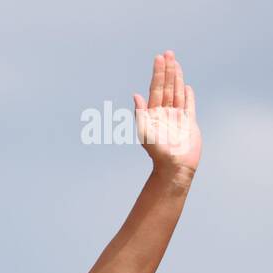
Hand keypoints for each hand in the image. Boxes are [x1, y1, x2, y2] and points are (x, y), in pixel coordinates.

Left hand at [134, 51, 201, 176]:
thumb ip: (140, 113)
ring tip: (176, 62)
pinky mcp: (189, 123)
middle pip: (166, 87)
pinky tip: (186, 87)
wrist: (175, 166)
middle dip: (167, 70)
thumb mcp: (145, 132)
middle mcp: (165, 114)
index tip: (159, 59)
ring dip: (177, 77)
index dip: (158, 74)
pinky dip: (187, 95)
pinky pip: (188, 105)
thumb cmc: (158, 152)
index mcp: (153, 114)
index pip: (156, 89)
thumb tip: (136, 95)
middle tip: (168, 53)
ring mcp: (177, 117)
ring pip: (177, 92)